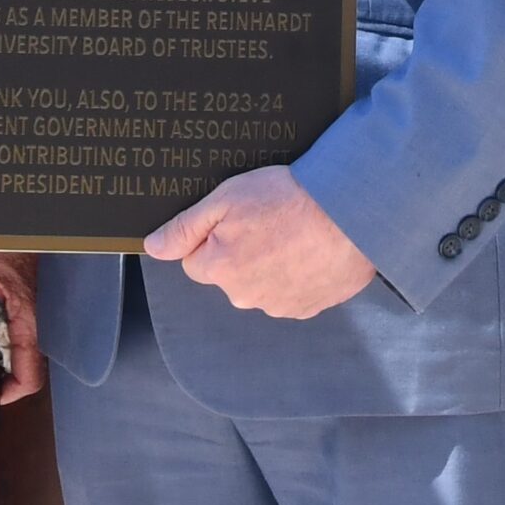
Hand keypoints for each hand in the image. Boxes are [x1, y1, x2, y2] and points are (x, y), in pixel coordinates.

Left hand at [143, 167, 375, 317]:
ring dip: (271, 264)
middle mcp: (247, 297)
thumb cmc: (288, 198)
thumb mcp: (227, 197)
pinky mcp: (311, 307)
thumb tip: (153, 248)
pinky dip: (298, 274)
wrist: (351, 211)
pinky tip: (311, 248)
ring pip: (261, 284)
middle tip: (270, 219)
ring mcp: (281, 306)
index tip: (239, 216)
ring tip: (295, 231)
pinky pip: (292, 292)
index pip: (197, 261)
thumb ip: (185, 227)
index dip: (214, 235)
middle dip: (242, 252)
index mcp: (221, 270)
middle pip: (230, 275)